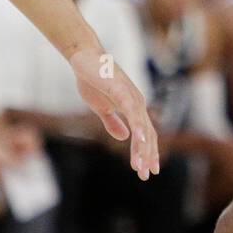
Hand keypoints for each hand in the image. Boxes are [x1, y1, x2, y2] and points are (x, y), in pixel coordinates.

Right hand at [69, 47, 159, 180]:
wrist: (83, 57)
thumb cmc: (92, 79)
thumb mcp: (101, 106)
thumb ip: (112, 122)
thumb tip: (123, 138)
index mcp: (133, 107)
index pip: (145, 134)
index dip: (146, 152)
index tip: (146, 171)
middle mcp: (137, 102)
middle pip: (149, 133)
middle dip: (148, 156)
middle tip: (146, 175)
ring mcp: (130, 95)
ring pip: (142, 126)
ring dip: (143, 148)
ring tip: (141, 166)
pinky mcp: (121, 90)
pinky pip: (131, 111)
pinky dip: (137, 126)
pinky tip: (139, 139)